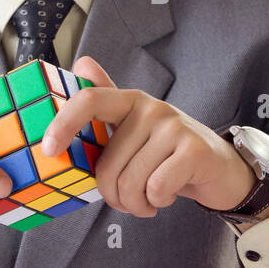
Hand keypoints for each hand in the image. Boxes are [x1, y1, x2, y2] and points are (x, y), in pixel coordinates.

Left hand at [39, 56, 257, 217]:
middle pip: (108, 166)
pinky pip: (156, 189)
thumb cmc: (170, 152)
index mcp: (130, 101)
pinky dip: (158, 202)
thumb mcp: (136, 128)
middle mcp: (151, 108)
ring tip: (149, 200)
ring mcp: (174, 127)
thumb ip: (106, 105)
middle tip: (128, 201)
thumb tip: (81, 63)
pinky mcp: (193, 150)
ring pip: (131, 182)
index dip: (63, 124)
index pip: (89, 100)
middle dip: (114, 196)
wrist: (220, 167)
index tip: (48, 150)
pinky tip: (167, 197)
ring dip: (137, 204)